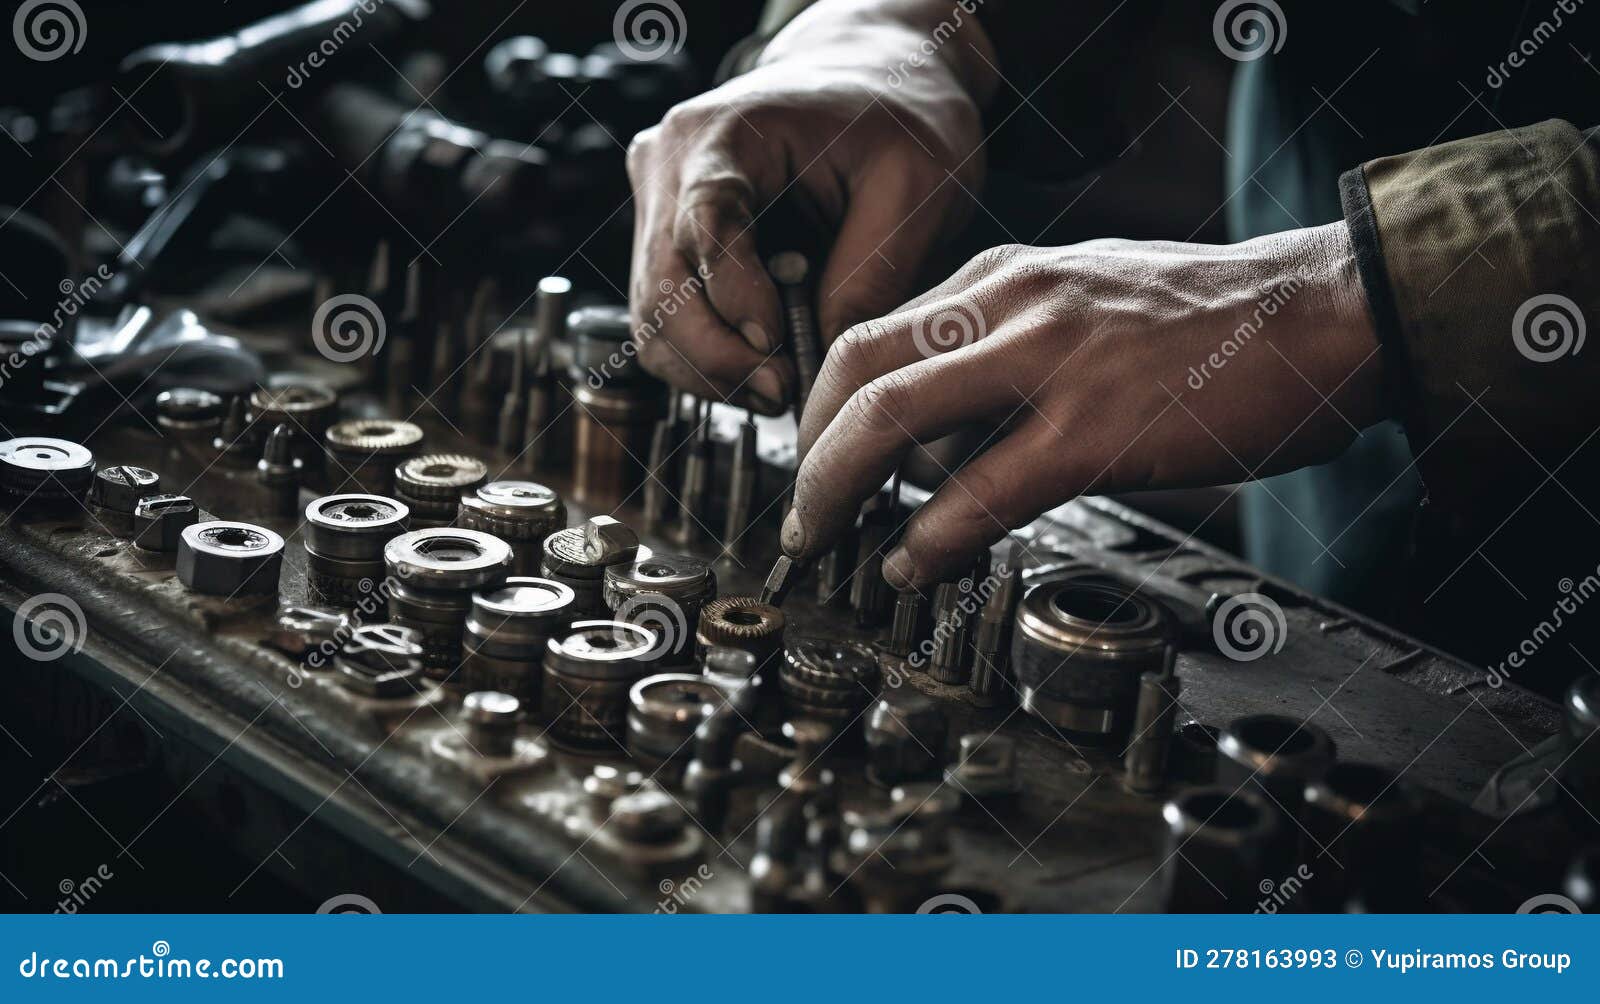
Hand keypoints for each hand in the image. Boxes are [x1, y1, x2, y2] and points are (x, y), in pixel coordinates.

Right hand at [624, 3, 994, 412]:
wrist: (871, 79)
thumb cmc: (897, 117)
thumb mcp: (916, 188)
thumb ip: (871, 274)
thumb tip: (825, 364)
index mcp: (725, 132)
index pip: (705, 228)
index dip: (736, 302)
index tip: (780, 352)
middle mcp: (669, 163)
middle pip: (661, 288)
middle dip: (720, 359)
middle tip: (783, 394)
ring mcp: (657, 201)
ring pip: (651, 319)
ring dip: (710, 371)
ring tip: (779, 390)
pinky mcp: (665, 238)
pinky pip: (666, 319)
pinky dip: (709, 358)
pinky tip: (762, 368)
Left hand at [781, 221, 1385, 588]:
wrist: (1320, 315)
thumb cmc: (1207, 320)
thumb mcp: (1084, 299)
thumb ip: (1006, 347)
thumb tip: (945, 434)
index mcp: (1005, 276)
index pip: (873, 333)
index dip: (825, 406)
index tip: (816, 456)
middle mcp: (1011, 305)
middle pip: (858, 369)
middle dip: (810, 450)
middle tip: (800, 512)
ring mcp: (1050, 364)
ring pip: (894, 419)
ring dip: (840, 491)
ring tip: (830, 543)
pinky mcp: (1095, 430)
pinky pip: (978, 490)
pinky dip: (927, 537)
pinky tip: (912, 566)